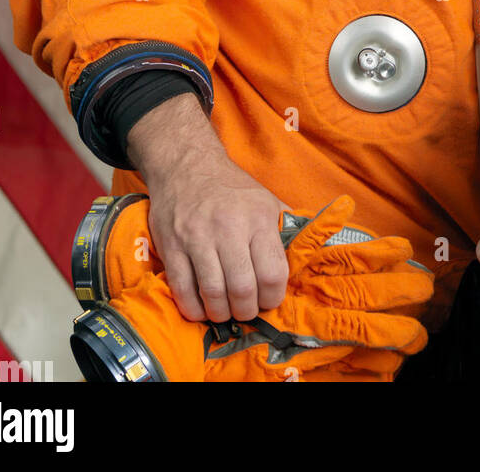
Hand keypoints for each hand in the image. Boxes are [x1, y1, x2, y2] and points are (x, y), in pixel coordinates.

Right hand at [126, 94, 288, 323]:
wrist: (186, 165)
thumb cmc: (231, 188)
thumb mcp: (265, 199)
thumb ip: (284, 227)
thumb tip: (307, 252)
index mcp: (258, 218)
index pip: (272, 273)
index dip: (273, 297)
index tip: (268, 301)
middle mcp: (229, 228)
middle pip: (243, 288)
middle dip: (247, 310)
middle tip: (246, 310)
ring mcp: (197, 238)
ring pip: (213, 293)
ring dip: (221, 313)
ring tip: (225, 312)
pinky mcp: (172, 246)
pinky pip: (183, 289)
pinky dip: (194, 308)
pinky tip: (201, 309)